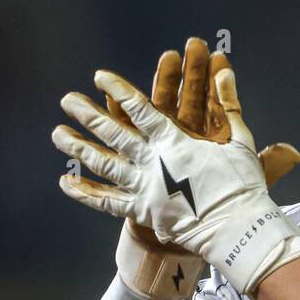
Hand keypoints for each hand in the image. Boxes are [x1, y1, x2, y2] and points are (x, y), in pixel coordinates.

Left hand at [52, 40, 299, 297]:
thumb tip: (225, 71)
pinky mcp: (142, 212)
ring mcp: (143, 187)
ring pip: (103, 163)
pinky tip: (65, 182)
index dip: (118, 90)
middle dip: (87, 114)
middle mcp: (151, 161)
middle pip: (112, 132)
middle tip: (66, 100)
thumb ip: (228, 105)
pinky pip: (107, 201)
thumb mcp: (239, 140)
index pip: (139, 108)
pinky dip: (85, 193)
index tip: (98, 77)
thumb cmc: (242, 184)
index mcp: (173, 141)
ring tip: (57, 134)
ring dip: (78, 147)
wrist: (236, 228)